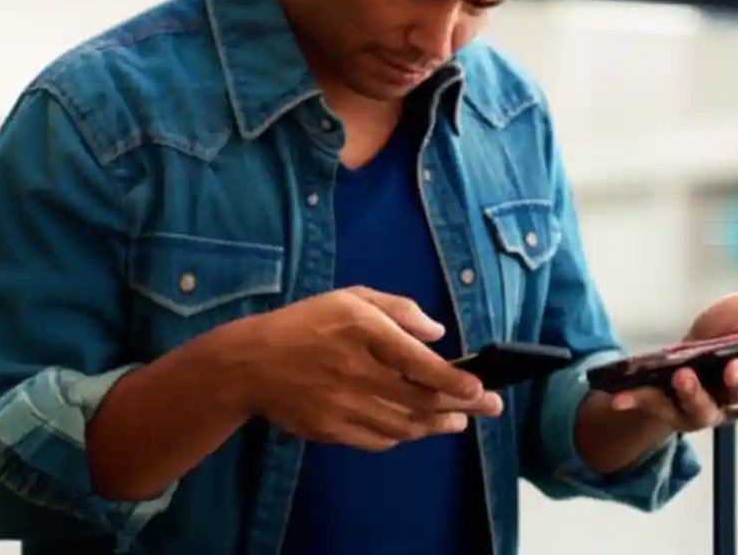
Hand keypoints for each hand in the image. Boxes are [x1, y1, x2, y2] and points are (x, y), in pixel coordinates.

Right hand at [241, 286, 501, 450]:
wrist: (249, 364)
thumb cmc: (307, 324)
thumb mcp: (351, 297)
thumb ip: (399, 309)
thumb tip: (437, 333)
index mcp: (363, 331)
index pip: (419, 363)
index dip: (455, 380)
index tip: (480, 388)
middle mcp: (355, 370)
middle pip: (419, 399)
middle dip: (461, 406)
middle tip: (488, 408)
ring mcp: (342, 405)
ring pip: (403, 425)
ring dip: (436, 425)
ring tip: (456, 421)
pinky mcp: (330, 430)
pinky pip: (377, 440)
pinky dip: (402, 436)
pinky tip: (414, 428)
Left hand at [610, 292, 737, 431]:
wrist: (684, 354)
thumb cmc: (722, 334)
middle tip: (731, 367)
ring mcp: (709, 408)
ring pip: (705, 410)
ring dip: (693, 394)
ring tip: (681, 376)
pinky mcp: (676, 413)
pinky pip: (658, 409)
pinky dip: (640, 401)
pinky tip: (621, 396)